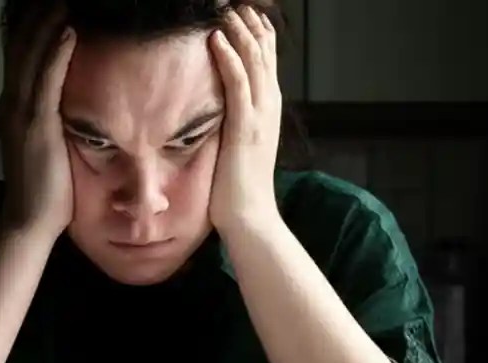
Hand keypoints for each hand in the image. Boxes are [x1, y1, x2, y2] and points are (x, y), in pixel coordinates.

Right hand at [0, 5, 76, 237]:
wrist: (28, 223)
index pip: (19, 56)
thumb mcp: (46, 147)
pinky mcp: (37, 127)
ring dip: (47, 24)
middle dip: (36, 16)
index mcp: (14, 108)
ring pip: (31, 57)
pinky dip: (57, 54)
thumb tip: (70, 108)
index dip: (30, 28)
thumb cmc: (43, 191)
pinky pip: (47, 82)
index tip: (46, 5)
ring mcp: (21, 115)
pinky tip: (69, 31)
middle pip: (21, 47)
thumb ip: (51, 122)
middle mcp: (12, 105)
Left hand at [207, 6, 283, 236]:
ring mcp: (260, 117)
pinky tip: (217, 39)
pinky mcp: (245, 128)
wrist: (250, 216)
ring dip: (239, 32)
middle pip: (263, 53)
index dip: (257, 34)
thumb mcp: (239, 145)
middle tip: (236, 2)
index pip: (266, 61)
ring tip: (226, 10)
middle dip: (250, 24)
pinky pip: (237, 85)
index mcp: (268, 110)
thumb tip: (221, 109)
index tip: (244, 13)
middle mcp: (269, 107)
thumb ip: (235, 122)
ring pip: (253, 62)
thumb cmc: (238, 187)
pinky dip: (228, 59)